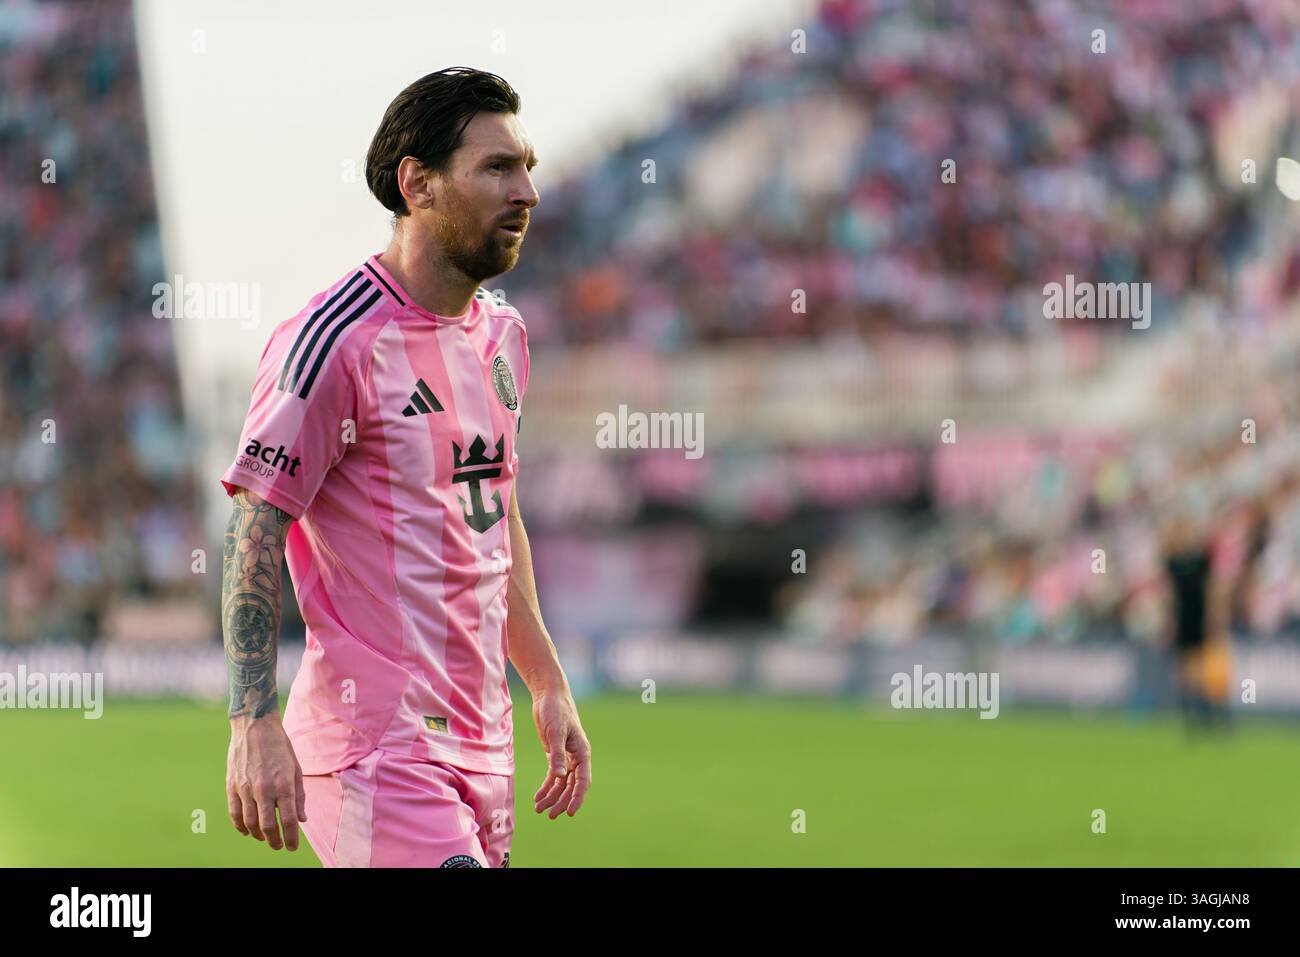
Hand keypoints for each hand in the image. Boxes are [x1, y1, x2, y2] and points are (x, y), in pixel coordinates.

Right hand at [226, 716, 306, 849]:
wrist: (255, 726)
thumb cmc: (280, 747)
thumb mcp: (296, 768)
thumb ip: (299, 795)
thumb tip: (301, 819)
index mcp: (283, 784)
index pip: (288, 820)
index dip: (291, 838)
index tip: (292, 847)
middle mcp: (264, 789)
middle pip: (267, 826)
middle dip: (274, 841)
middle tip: (278, 846)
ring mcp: (245, 788)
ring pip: (249, 823)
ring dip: (258, 835)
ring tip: (265, 838)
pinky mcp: (232, 785)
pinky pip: (234, 813)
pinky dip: (240, 826)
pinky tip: (247, 830)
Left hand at [531, 687, 591, 818]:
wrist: (549, 695)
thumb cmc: (555, 710)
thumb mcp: (555, 732)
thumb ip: (557, 755)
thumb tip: (559, 776)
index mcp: (582, 752)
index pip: (582, 781)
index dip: (577, 797)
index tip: (571, 812)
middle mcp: (576, 757)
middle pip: (571, 785)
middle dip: (561, 801)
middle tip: (550, 815)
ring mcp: (566, 756)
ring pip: (561, 783)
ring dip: (552, 796)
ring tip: (539, 809)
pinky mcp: (555, 754)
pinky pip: (553, 775)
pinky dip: (546, 786)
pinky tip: (538, 797)